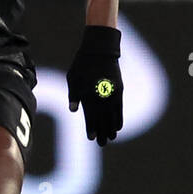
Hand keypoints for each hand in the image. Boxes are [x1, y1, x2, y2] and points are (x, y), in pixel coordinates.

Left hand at [66, 25, 122, 146]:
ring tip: (110, 138)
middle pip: (102, 119)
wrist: (100, 50)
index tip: (90, 138)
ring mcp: (111, 93)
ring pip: (113, 115)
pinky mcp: (119, 90)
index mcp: (88, 94)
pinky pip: (120, 108)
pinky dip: (119, 118)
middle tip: (101, 143)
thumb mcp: (73, 78)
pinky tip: (118, 126)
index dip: (91, 127)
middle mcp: (101, 96)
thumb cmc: (82, 64)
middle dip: (102, 132)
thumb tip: (73, 110)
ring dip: (111, 128)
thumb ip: (73, 95)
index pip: (91, 116)